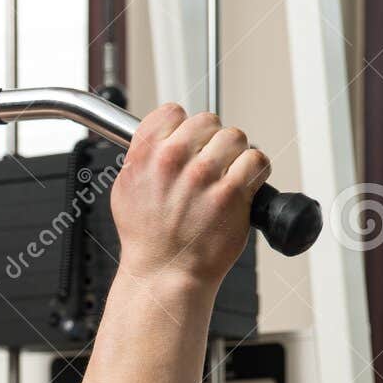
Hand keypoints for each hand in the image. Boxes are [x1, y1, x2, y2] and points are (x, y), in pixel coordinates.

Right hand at [109, 103, 270, 287]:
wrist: (165, 271)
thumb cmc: (147, 238)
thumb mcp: (126, 190)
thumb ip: (143, 158)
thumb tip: (162, 137)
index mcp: (144, 155)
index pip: (171, 112)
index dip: (182, 127)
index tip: (187, 142)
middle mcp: (172, 160)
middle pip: (207, 121)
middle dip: (211, 140)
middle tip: (209, 163)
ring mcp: (204, 175)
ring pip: (235, 137)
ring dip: (234, 155)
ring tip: (225, 177)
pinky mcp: (232, 193)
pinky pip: (256, 160)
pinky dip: (255, 171)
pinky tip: (242, 186)